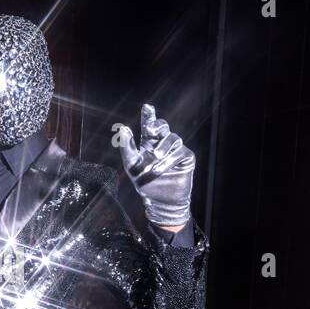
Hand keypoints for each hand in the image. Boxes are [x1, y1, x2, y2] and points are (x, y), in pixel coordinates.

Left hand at [113, 103, 194, 228]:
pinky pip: (179, 152)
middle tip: (150, 129)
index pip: (149, 126)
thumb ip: (127, 148)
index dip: (149, 116)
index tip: (147, 107)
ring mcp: (175, 150)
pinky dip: (169, 160)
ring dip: (163, 147)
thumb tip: (123, 128)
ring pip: (173, 138)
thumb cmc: (145, 183)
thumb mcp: (132, 166)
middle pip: (163, 127)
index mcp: (149, 144)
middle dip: (158, 125)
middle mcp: (163, 144)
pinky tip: (160, 169)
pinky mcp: (186, 158)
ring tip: (155, 157)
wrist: (160, 201)